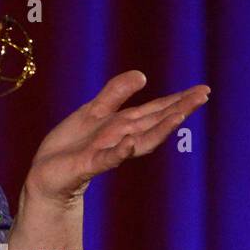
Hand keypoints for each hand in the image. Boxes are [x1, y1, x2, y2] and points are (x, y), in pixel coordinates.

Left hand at [22, 71, 209, 209]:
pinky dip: (119, 152)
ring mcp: (107, 152)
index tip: (203, 90)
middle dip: (178, 109)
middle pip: (154, 122)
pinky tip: (129, 143)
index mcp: (123, 125)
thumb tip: (143, 75)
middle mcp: (121, 138)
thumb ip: (116, 93)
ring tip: (179, 116)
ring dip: (159, 129)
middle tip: (203, 97)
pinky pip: (106, 158)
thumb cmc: (72, 144)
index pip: (156, 110)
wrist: (45, 174)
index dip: (178, 100)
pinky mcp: (88, 165)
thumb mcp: (93, 111)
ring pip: (139, 140)